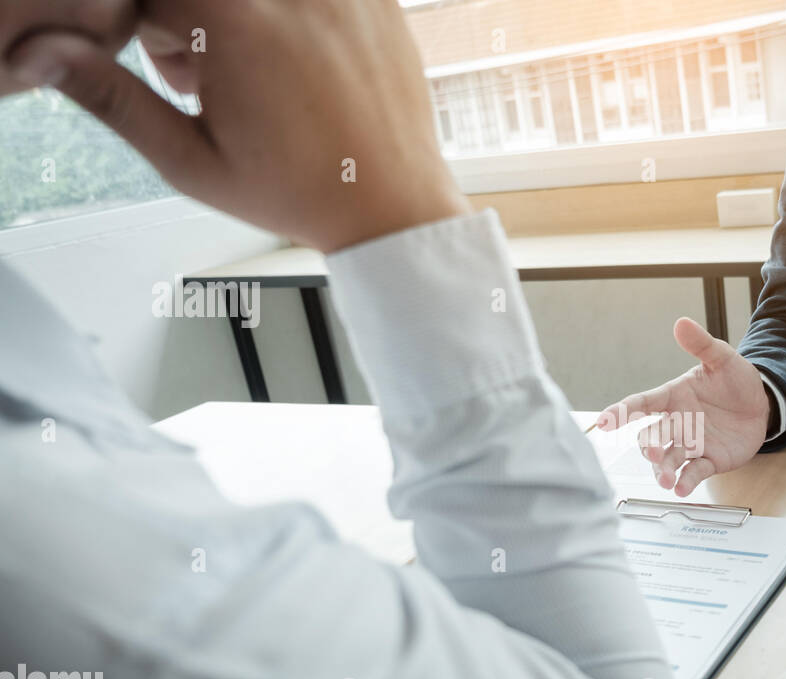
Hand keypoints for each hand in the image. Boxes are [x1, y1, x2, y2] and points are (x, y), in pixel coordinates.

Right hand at [5, 0, 471, 251]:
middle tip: (219, 82)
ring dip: (242, 19)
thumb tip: (46, 54)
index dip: (151, 37)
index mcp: (235, 23)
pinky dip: (292, 16)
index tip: (179, 78)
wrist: (393, 206)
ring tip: (262, 75)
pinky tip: (303, 65)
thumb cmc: (304, 194)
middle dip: (195, 24)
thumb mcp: (192, 162)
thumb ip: (113, 99)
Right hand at [598, 318, 770, 495]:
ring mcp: (690, 444)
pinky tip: (680, 488)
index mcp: (672, 397)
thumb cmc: (735, 380)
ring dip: (662, 469)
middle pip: (652, 436)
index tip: (604, 423)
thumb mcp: (722, 359)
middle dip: (649, 446)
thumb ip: (701, 344)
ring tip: (665, 479)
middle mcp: (676, 423)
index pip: (640, 404)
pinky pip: (692, 473)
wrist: (761, 405)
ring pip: (668, 459)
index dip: (620, 413)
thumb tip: (681, 322)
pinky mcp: (707, 461)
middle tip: (653, 451)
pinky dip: (685, 481)